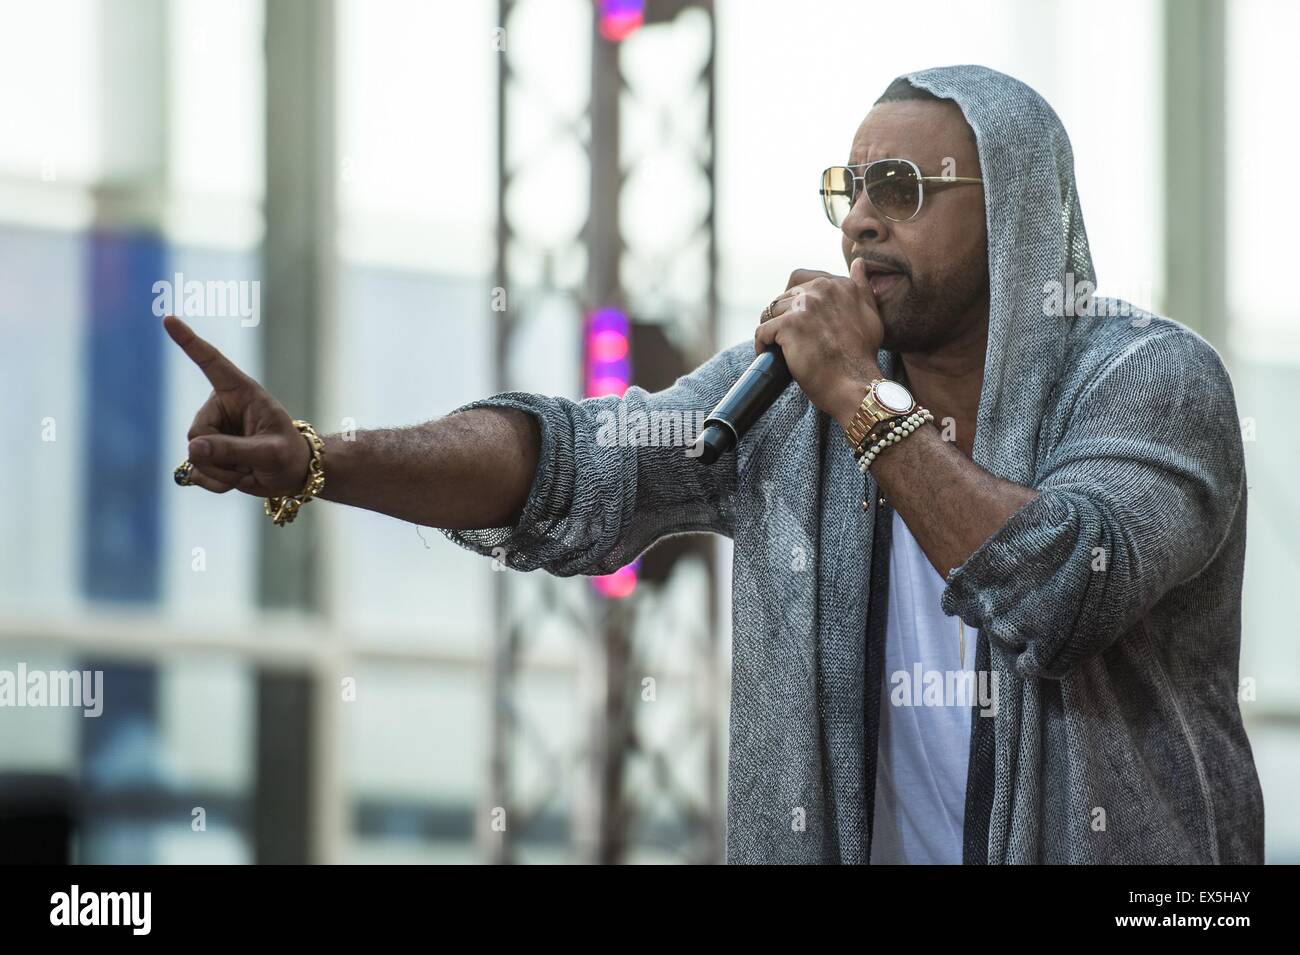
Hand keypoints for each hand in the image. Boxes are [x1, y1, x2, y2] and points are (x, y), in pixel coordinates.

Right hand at [164, 315, 311, 496]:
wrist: (292, 475)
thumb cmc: (289, 455)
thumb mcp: (269, 453)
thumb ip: (233, 450)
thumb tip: (192, 449)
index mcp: (241, 393)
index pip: (212, 363)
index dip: (190, 342)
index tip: (170, 320)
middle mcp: (221, 407)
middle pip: (197, 432)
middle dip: (221, 456)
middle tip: (250, 464)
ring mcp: (212, 430)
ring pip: (195, 455)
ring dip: (221, 471)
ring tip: (248, 470)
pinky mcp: (207, 452)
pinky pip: (195, 470)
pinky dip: (214, 482)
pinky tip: (235, 479)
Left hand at [754, 259, 884, 426]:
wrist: (855, 385)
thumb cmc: (862, 357)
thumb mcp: (871, 315)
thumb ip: (862, 287)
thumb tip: (859, 262)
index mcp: (840, 284)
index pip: (800, 279)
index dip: (793, 300)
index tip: (796, 320)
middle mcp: (822, 289)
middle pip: (783, 296)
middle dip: (782, 317)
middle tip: (787, 339)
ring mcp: (805, 305)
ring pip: (771, 312)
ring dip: (772, 330)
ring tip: (778, 348)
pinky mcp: (789, 325)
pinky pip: (762, 331)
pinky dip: (762, 345)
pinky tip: (769, 355)